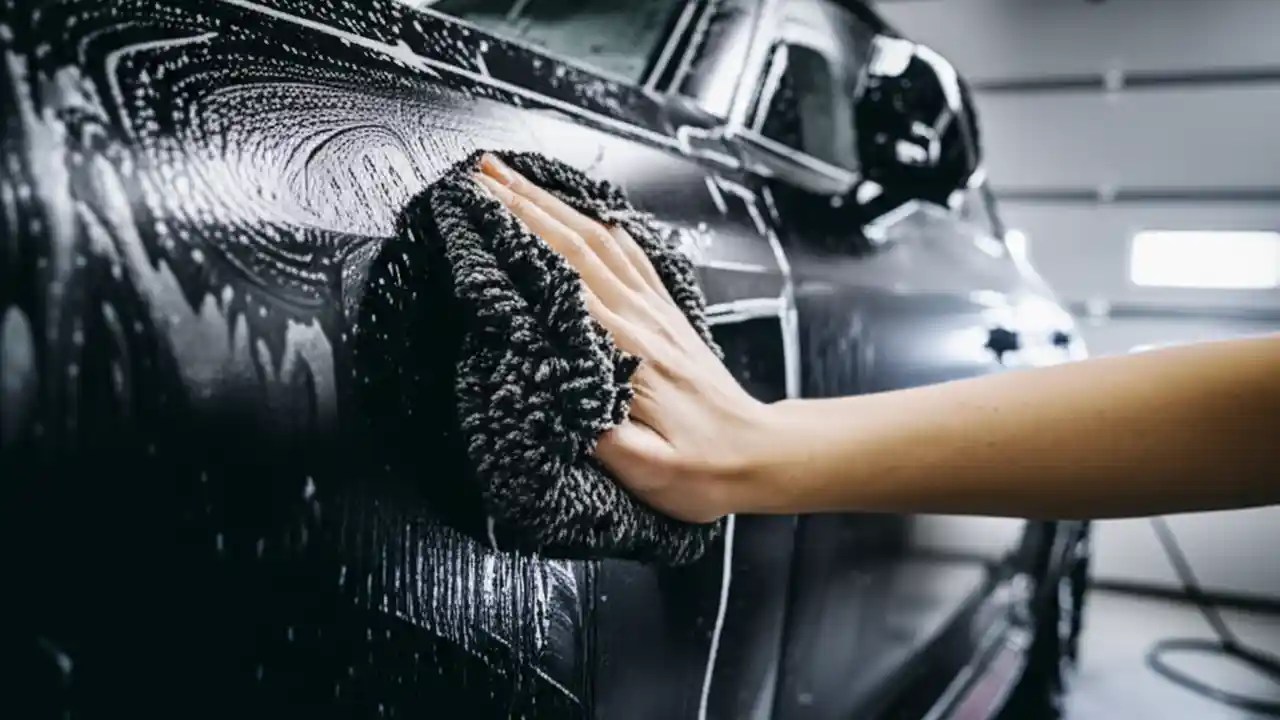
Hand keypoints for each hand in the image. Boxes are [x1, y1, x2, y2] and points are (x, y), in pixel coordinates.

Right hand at [474, 154, 773, 522]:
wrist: (758, 457)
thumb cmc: (701, 469)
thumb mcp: (644, 468)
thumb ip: (597, 432)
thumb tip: (550, 393)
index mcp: (627, 348)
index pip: (562, 274)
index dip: (520, 235)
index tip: (480, 207)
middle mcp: (642, 317)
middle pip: (576, 242)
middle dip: (524, 201)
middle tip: (479, 174)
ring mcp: (656, 311)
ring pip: (600, 239)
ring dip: (554, 203)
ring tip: (513, 178)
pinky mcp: (667, 315)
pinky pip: (631, 255)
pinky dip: (599, 225)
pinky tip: (582, 211)